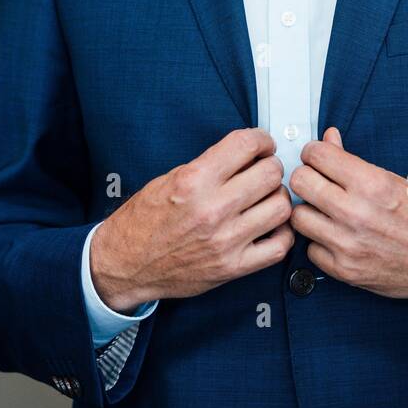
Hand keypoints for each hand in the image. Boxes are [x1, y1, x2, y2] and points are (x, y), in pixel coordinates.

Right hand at [90, 128, 293, 311]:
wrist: (126, 263)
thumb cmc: (145, 221)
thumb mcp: (171, 177)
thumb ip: (211, 165)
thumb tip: (247, 154)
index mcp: (194, 181)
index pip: (246, 145)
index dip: (261, 139)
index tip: (262, 144)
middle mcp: (212, 209)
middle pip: (270, 174)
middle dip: (271, 166)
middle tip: (264, 169)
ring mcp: (225, 241)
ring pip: (280, 207)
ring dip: (277, 197)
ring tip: (266, 197)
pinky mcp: (232, 267)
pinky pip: (278, 246)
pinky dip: (282, 232)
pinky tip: (270, 225)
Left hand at [289, 127, 407, 305]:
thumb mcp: (394, 179)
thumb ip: (353, 160)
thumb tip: (329, 139)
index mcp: (371, 185)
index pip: (316, 155)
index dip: (314, 152)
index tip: (317, 156)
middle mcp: (356, 214)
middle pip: (300, 182)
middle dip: (307, 176)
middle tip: (317, 179)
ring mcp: (348, 245)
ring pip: (298, 216)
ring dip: (309, 209)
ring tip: (324, 208)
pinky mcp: (345, 270)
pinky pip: (310, 249)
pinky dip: (318, 241)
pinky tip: (334, 234)